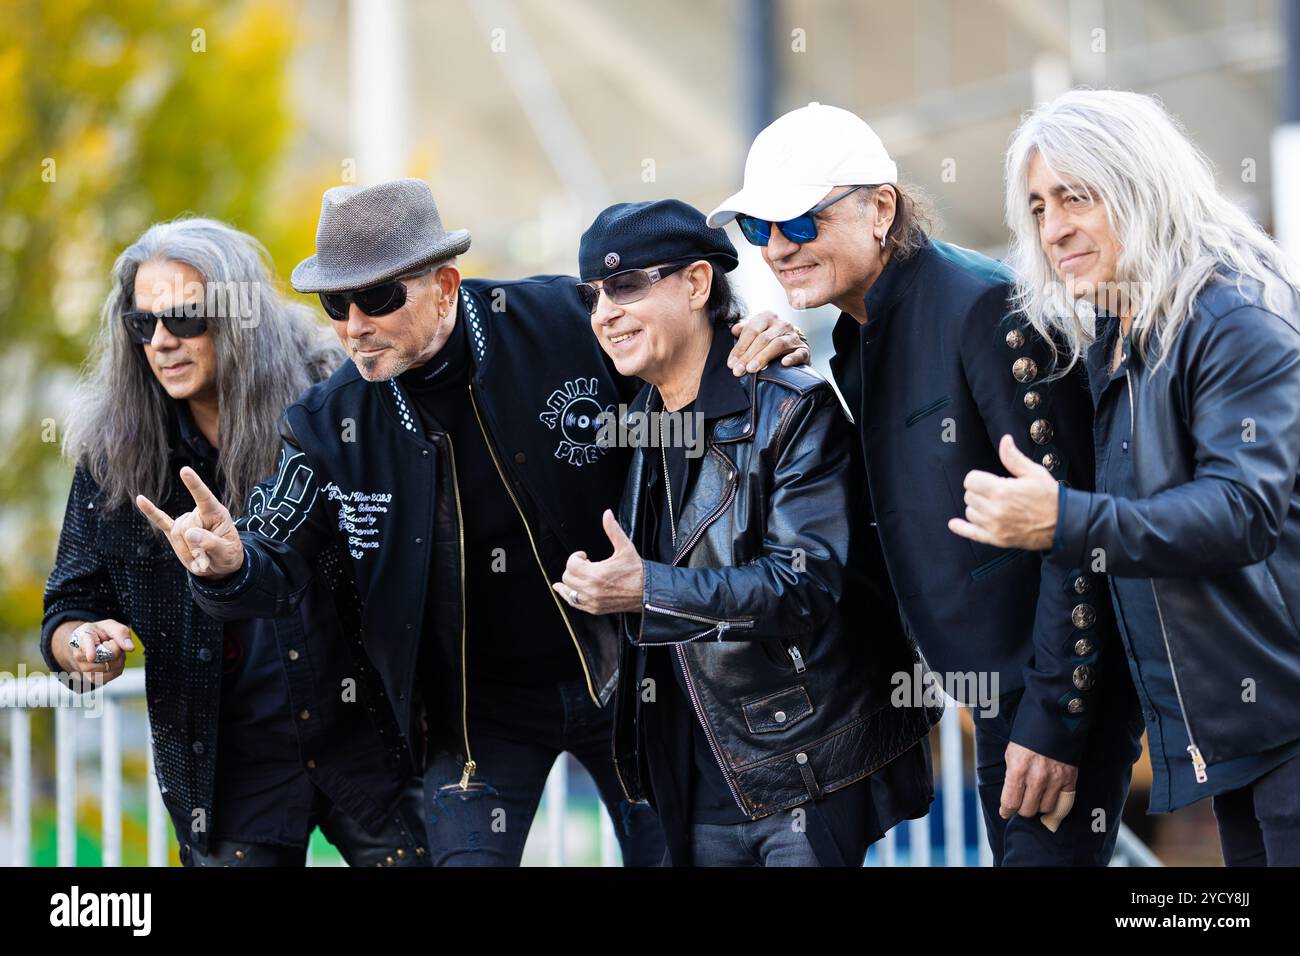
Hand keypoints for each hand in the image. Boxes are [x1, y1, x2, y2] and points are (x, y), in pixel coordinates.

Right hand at [53, 618, 133, 683]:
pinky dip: (118, 667)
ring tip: (110, 651)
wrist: (90, 644)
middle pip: (109, 656)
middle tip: (111, 643)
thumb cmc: (99, 633)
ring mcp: (85, 669)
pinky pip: (115, 674)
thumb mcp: (109, 625)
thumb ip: (120, 632)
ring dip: (119, 658)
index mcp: (81, 638)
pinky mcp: (94, 679)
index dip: (90, 651)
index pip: (86, 645)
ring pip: (114, 666)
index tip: (91, 657)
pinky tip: (110, 660)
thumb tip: (130, 647)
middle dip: (118, 649)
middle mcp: (79, 656)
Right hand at [136, 466, 243, 577]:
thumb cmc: (227, 556)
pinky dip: (150, 511)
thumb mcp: (225, 552)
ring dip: (186, 551)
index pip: (204, 497)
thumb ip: (210, 543)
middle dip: (194, 547)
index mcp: (216, 514)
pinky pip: (160, 520)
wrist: (220, 565)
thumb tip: (189, 533)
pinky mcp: (175, 530)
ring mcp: (186, 521)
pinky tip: (140, 499)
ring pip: (175, 534)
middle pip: (186, 527)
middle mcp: (200, 513)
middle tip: (207, 556)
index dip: (194, 484)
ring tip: (200, 557)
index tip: (184, 470)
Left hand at [553, 509, 643, 614]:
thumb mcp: (625, 547)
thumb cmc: (636, 570)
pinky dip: (568, 595)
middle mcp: (592, 589)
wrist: (647, 592)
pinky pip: (573, 602)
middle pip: (567, 576)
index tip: (584, 555)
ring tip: (579, 575)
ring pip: (568, 590)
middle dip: (574, 568)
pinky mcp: (594, 609)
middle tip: (585, 564)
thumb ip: (612, 530)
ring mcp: (592, 601)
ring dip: (570, 581)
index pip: (571, 564)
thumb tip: (607, 514)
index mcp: (597, 574)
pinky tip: (564, 589)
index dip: (575, 557)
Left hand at [727, 310, 809, 375]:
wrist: (792, 344)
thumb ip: (744, 330)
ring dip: (763, 357)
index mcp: (767, 317)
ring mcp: (793, 336)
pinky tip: (784, 363)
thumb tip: (734, 329)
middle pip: (762, 339)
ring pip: (778, 345)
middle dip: (748, 356)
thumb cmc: (769, 338)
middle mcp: (781, 324)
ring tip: (752, 369)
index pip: (751, 331)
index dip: (740, 348)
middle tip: (739, 370)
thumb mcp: (755, 331)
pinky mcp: (803, 349)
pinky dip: (792, 358)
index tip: (732, 363)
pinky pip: (798, 353)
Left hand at [947, 434, 1058, 550]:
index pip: (971, 480)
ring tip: (993, 504)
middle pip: (969, 495)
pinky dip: (961, 528)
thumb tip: (1005, 440)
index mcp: (1002, 491)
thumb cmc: (1049, 497)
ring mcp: (995, 526)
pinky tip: (954, 524)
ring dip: (977, 506)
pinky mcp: (997, 539)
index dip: (978, 477)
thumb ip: (1013, 458)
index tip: (987, 479)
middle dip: (979, 491)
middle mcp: (995, 510)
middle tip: (995, 491)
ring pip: (970, 512)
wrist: (1063, 524)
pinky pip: (972, 533)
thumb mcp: (1033, 472)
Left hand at [1000, 741, 1078, 819]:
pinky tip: (1050, 800)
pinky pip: (1064, 804)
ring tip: (1036, 797)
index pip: (1010, 802)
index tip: (1005, 812)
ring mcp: (1055, 779)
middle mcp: (1036, 777)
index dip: (1006, 810)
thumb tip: (1011, 797)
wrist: (1054, 720)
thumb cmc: (1028, 735)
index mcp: (1018, 769)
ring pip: (1045, 809)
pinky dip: (1056, 805)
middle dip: (1022, 808)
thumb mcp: (1012, 753)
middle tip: (1022, 802)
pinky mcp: (1070, 779)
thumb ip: (1012, 776)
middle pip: (1028, 810)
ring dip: (1039, 805)